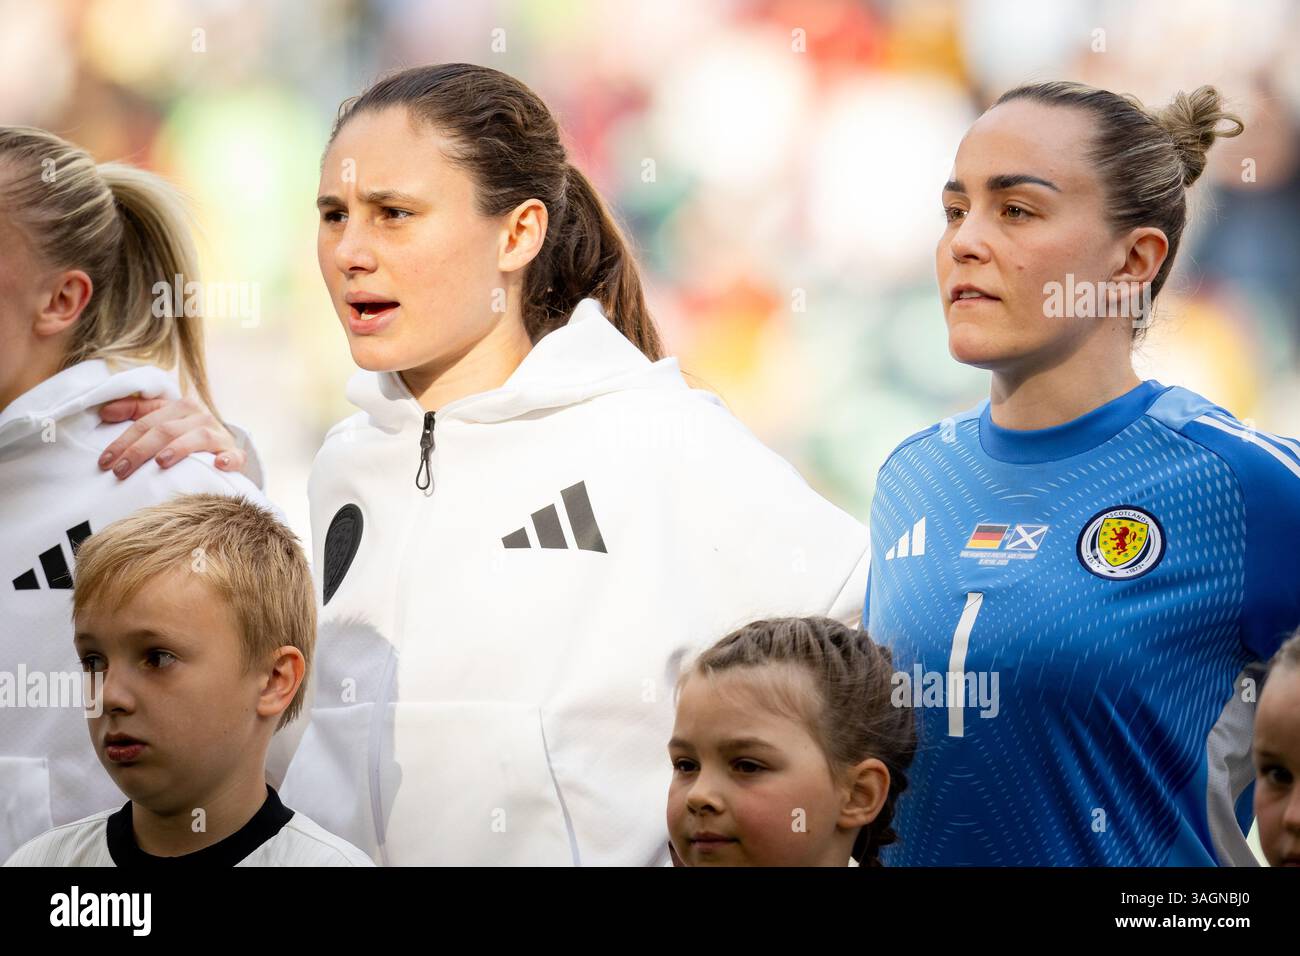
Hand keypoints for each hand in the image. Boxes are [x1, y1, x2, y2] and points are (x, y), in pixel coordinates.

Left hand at [97, 395, 246, 479]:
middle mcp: (200, 417)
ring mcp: (220, 436)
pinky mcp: (235, 454)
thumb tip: (104, 412)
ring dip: (179, 448)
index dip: (123, 440)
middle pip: (166, 430)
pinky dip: (228, 459)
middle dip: (140, 450)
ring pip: (197, 437)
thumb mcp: (162, 420)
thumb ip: (135, 412)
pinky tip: (218, 464)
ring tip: (160, 463)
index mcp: (180, 406)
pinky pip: (234, 456)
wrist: (224, 449)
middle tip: (120, 472)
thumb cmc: (186, 436)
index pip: (146, 421)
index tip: (105, 461)